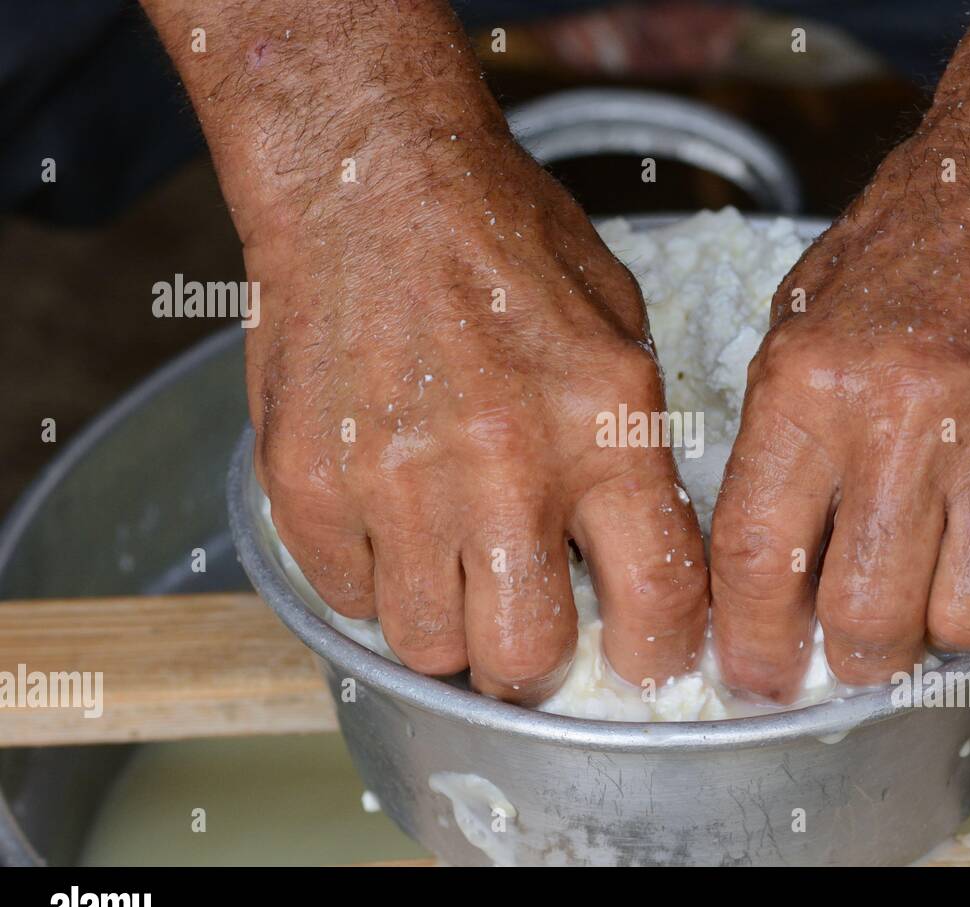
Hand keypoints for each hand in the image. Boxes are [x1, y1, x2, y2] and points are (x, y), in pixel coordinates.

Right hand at [243, 124, 707, 702]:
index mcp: (604, 425)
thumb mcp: (616, 326)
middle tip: (524, 627)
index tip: (640, 658)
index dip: (656, 653)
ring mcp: (398, 483)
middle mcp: (505, 469)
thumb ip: (631, 446)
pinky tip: (384, 516)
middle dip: (529, 663)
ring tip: (446, 560)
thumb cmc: (501, 239)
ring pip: (426, 645)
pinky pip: (345, 597)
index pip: (657, 598)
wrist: (368, 176)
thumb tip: (637, 548)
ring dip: (444, 622)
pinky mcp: (308, 485)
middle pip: (523, 659)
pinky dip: (369, 578)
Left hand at [710, 106, 969, 697]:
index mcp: (811, 383)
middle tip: (863, 638)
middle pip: (867, 617)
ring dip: (952, 626)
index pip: (758, 558)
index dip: (754, 644)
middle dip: (857, 654)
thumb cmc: (915, 251)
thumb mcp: (799, 323)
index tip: (761, 673)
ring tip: (948, 573)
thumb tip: (765, 574)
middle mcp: (908, 415)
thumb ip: (780, 446)